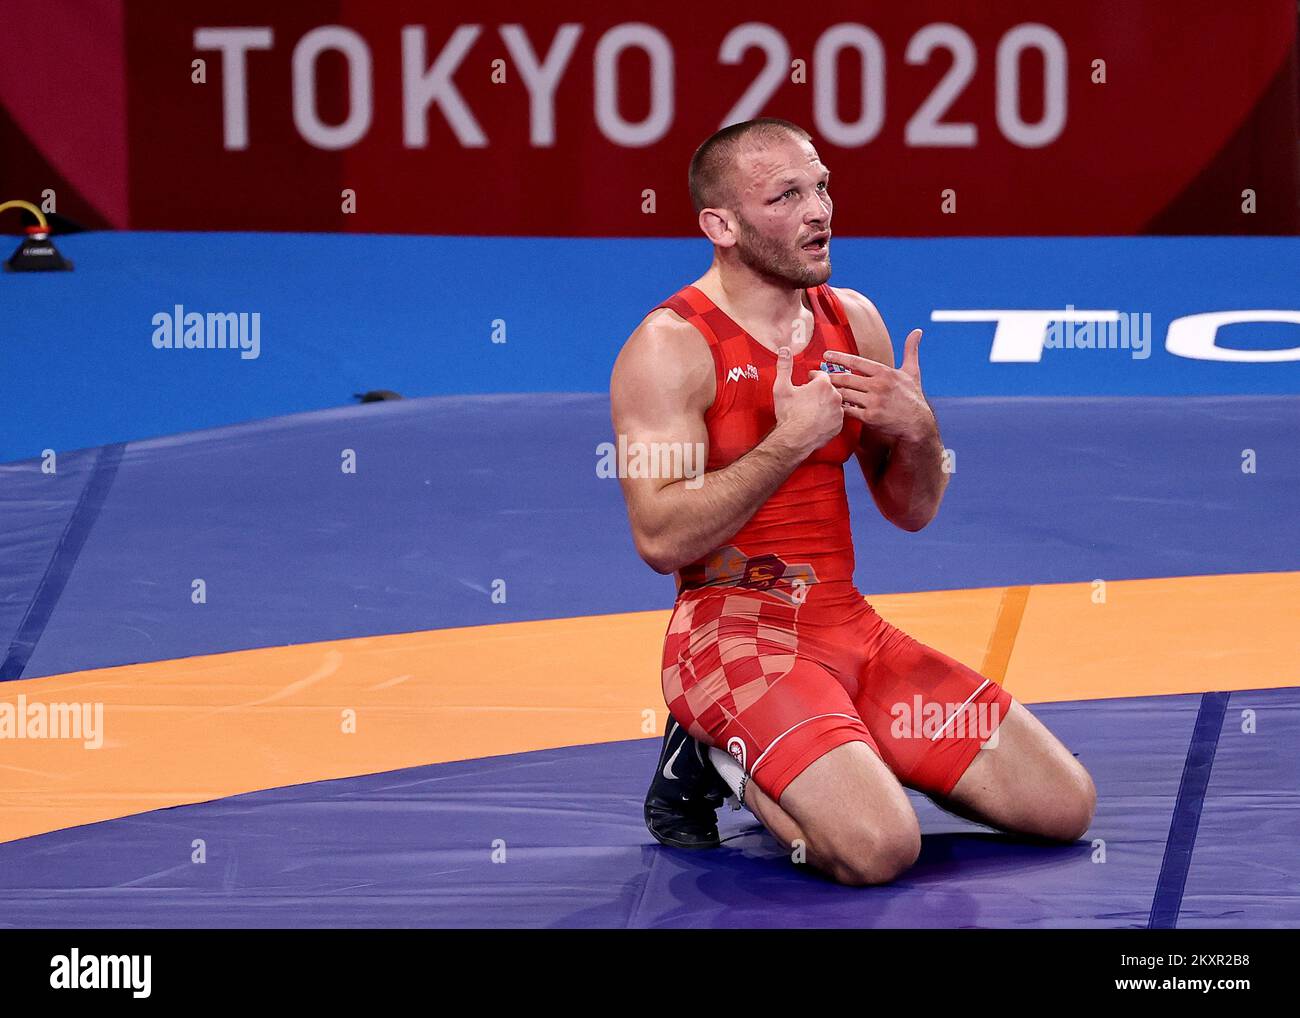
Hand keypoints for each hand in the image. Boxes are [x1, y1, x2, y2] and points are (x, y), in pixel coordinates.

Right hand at [773, 344, 843, 455]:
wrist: (794, 439)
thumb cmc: (789, 414)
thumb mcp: (782, 388)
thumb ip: (784, 367)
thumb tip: (784, 350)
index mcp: (823, 385)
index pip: (822, 375)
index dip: (813, 378)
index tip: (807, 381)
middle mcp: (835, 396)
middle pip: (829, 388)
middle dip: (819, 391)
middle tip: (808, 397)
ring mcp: (838, 412)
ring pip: (834, 403)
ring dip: (825, 404)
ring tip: (813, 410)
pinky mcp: (839, 425)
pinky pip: (836, 417)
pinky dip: (828, 417)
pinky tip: (818, 420)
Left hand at [821, 329, 935, 444]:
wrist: (917, 422)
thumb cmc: (913, 396)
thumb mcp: (913, 371)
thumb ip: (911, 351)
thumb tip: (918, 331)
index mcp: (885, 372)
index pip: (857, 362)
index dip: (840, 357)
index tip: (826, 355)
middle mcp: (878, 385)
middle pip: (846, 379)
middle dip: (829, 377)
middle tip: (814, 375)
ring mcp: (873, 401)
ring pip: (845, 394)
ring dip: (831, 392)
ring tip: (818, 390)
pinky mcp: (870, 416)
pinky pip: (848, 410)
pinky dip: (839, 408)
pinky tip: (830, 406)